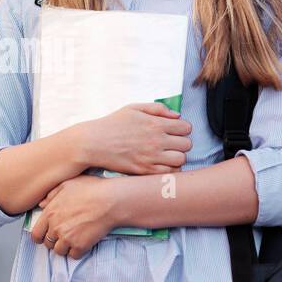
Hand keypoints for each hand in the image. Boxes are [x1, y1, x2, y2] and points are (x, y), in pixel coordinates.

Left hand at [29, 175, 119, 258]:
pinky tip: (83, 242)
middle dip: (54, 241)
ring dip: (65, 247)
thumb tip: (42, 204)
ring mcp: (67, 238)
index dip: (40, 237)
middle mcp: (56, 228)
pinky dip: (77, 251)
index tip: (46, 237)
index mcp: (50, 213)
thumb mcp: (68, 184)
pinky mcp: (80, 246)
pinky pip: (73, 255)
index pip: (36, 234)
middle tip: (65, 236)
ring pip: (59, 251)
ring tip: (74, 239)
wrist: (110, 201)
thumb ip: (51, 195)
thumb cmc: (91, 189)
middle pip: (48, 244)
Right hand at [75, 102, 191, 175]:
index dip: (183, 129)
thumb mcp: (133, 108)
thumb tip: (177, 116)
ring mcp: (151, 157)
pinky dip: (169, 169)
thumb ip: (157, 109)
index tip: (175, 132)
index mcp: (155, 123)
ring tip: (168, 155)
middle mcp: (156, 140)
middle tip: (172, 144)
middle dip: (182, 143)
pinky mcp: (145, 170)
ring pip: (181, 160)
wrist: (94, 143)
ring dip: (177, 157)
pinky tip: (161, 164)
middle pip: (187, 144)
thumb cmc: (112, 124)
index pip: (186, 128)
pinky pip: (169, 173)